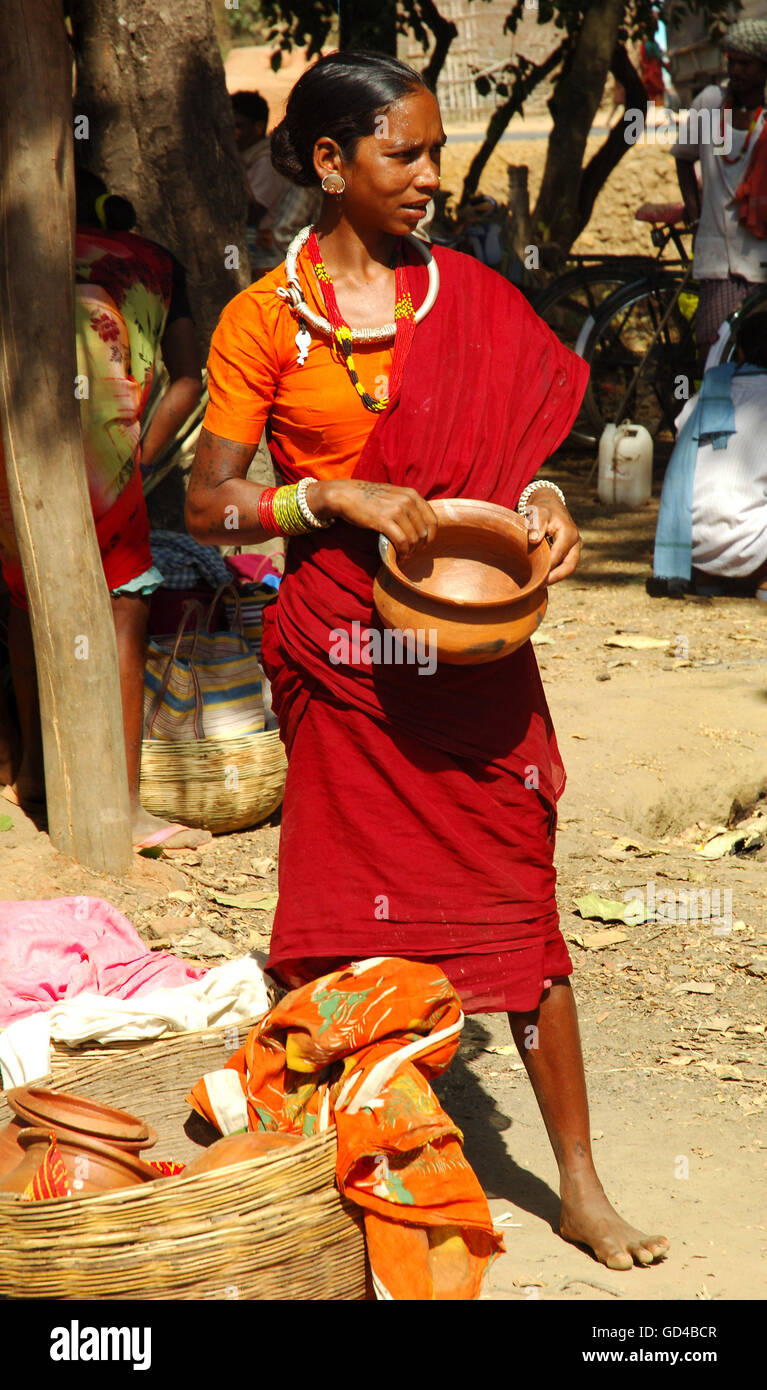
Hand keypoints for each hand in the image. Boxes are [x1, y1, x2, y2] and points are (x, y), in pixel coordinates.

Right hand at [306, 478, 437, 560]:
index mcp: (412, 494)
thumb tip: (422, 526)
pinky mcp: (384, 520)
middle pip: (424, 532)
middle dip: (419, 547)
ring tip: (404, 556)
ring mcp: (397, 510)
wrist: (346, 495)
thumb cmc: (369, 498)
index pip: (433, 520)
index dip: (431, 536)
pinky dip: (402, 552)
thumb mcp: (394, 495)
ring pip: (414, 538)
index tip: (423, 545)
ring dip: (410, 552)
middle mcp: (407, 500)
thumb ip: (409, 506)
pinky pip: (401, 541)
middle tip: (410, 553)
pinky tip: (398, 557)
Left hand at [524, 494, 580, 583]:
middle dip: (556, 577)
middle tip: (540, 586)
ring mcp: (575, 548)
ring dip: (556, 577)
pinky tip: (543, 579)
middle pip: (570, 566)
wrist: (550, 506)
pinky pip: (565, 565)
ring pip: (569, 568)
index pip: (559, 555)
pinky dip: (556, 573)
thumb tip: (534, 540)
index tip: (536, 577)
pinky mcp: (571, 552)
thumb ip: (536, 524)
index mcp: (569, 534)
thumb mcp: (538, 513)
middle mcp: (576, 542)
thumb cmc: (542, 511)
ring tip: (540, 585)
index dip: (548, 567)